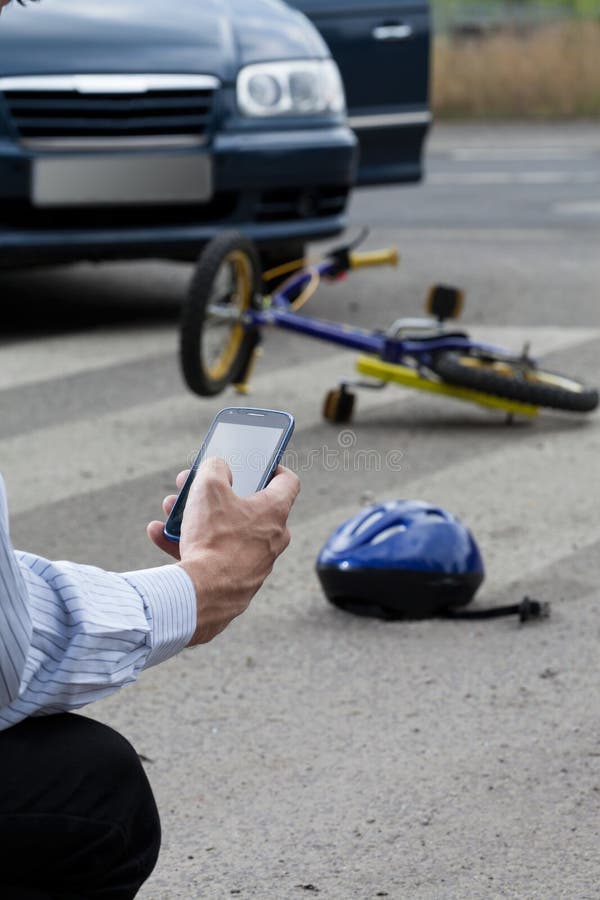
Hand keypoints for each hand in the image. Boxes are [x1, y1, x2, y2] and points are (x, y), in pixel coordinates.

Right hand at [148, 459, 299, 644]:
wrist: (203, 595)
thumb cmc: (214, 538)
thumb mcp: (209, 488)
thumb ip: (214, 468)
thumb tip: (217, 466)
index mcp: (275, 511)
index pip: (287, 481)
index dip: (272, 466)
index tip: (255, 463)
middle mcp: (271, 538)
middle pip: (245, 506)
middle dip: (214, 493)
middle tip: (192, 484)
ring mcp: (254, 562)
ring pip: (224, 530)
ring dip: (195, 517)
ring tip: (170, 510)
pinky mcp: (235, 582)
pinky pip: (212, 556)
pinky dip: (187, 544)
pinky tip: (159, 534)